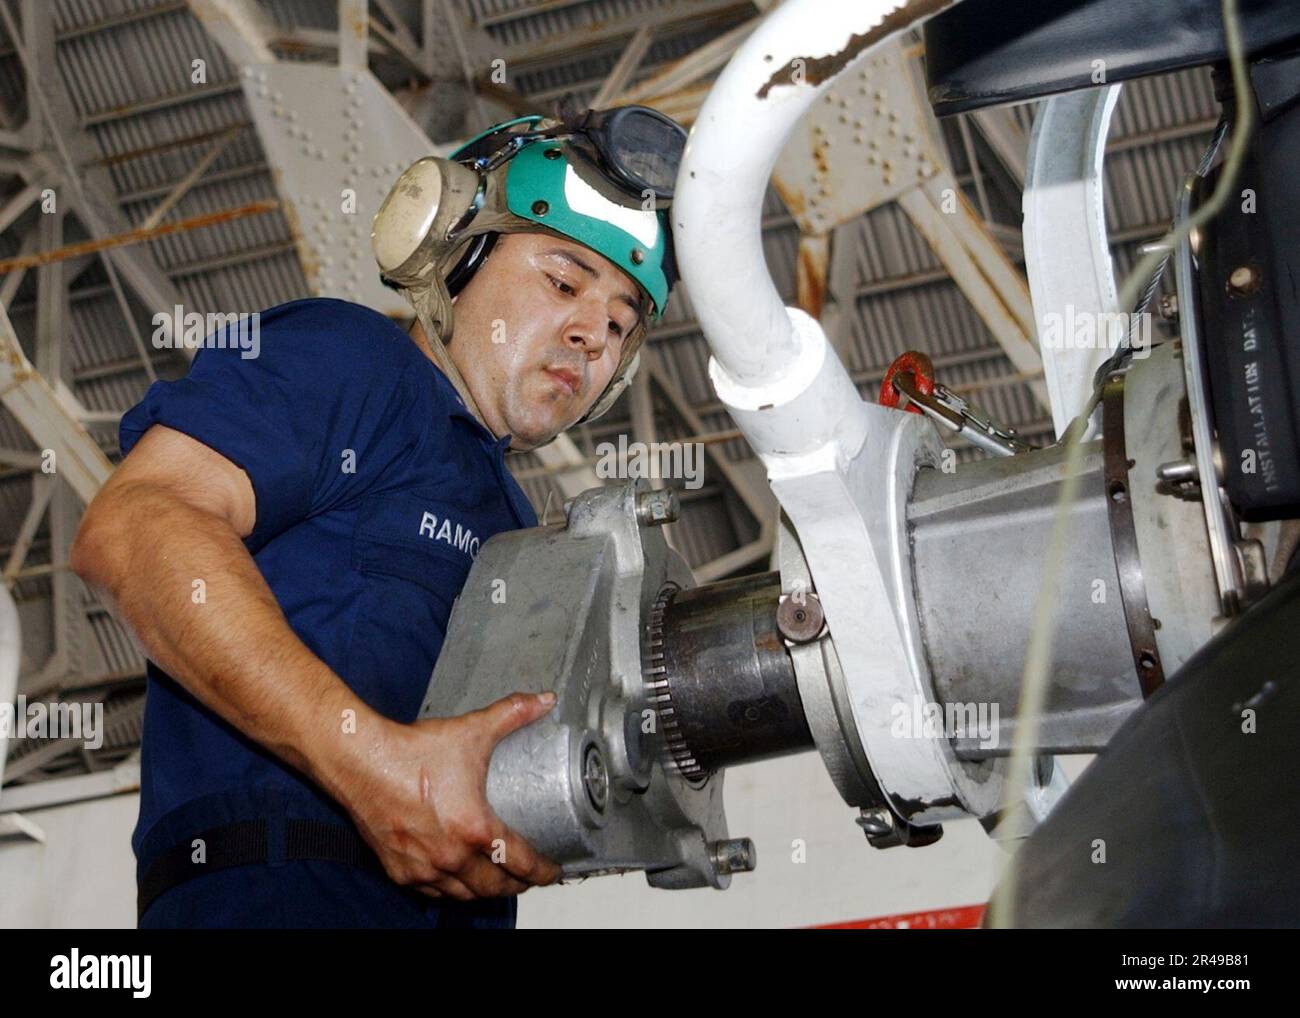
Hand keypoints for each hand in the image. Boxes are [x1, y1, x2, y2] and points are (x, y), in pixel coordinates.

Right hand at [328, 691, 562, 901]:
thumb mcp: (472, 730)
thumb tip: (544, 700)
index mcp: (474, 829)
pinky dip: (449, 890)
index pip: (519, 862)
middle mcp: (450, 857)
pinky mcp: (398, 869)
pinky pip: (431, 892)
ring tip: (495, 882)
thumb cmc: (410, 753)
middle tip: (526, 879)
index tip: (551, 872)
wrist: (360, 762)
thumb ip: (512, 714)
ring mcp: (422, 867)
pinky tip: (455, 882)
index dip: (541, 871)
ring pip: (462, 895)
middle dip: (515, 886)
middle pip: (493, 888)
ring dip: (483, 892)